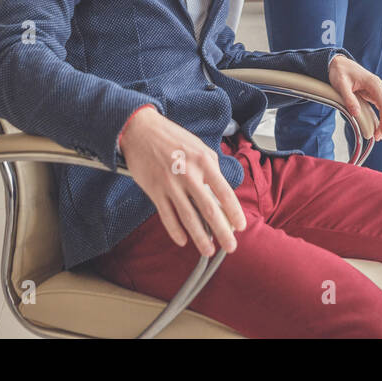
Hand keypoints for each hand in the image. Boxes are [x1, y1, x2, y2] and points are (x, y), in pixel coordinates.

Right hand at [118, 106, 245, 257]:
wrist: (141, 130)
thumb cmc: (172, 137)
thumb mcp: (199, 146)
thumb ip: (211, 167)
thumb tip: (219, 192)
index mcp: (204, 162)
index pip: (224, 192)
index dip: (234, 212)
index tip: (240, 227)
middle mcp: (189, 174)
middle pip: (209, 209)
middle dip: (222, 232)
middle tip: (230, 246)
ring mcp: (170, 184)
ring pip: (188, 217)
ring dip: (199, 238)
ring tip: (208, 251)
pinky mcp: (154, 190)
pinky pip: (167, 216)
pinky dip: (175, 231)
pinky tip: (182, 240)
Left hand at [327, 56, 381, 141]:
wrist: (338, 63)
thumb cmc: (340, 71)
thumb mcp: (341, 85)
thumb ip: (349, 98)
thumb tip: (356, 113)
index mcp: (374, 83)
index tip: (381, 131)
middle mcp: (378, 87)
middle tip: (378, 137)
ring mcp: (375, 90)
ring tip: (377, 135)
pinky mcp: (371, 93)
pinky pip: (378, 107)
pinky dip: (379, 117)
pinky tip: (375, 126)